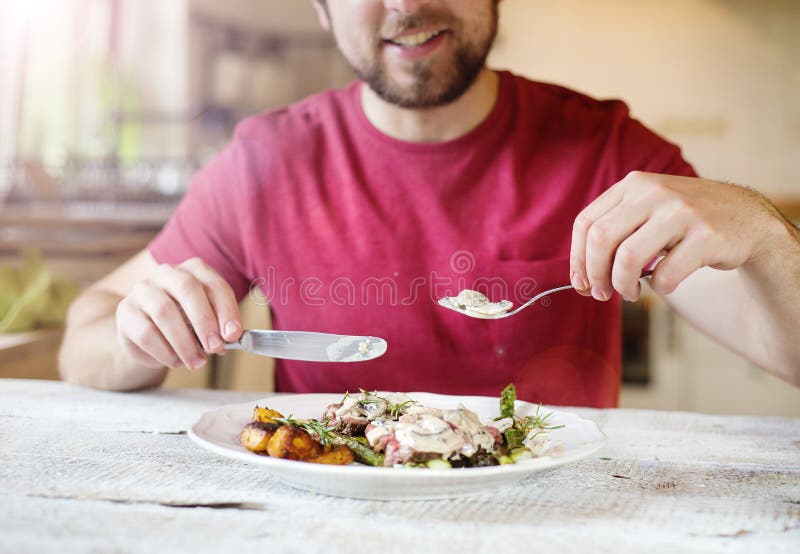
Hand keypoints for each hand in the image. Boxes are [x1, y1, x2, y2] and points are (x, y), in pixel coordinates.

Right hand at [115, 258, 242, 370]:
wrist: (147, 336)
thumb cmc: (185, 326)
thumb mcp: (206, 323)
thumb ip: (219, 327)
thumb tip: (230, 337)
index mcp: (193, 270)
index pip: (214, 284)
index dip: (227, 309)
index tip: (233, 334)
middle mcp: (166, 273)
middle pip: (188, 289)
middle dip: (205, 321)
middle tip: (215, 348)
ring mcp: (142, 290)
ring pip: (164, 311)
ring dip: (185, 342)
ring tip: (197, 362)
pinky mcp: (125, 311)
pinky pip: (145, 332)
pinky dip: (164, 351)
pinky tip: (175, 361)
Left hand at [569, 172, 777, 301]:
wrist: (746, 218)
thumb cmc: (684, 224)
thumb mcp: (647, 211)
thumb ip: (615, 232)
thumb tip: (581, 278)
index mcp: (633, 185)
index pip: (586, 223)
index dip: (577, 259)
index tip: (581, 283)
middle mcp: (654, 192)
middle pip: (601, 240)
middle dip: (595, 275)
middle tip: (601, 294)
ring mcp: (681, 211)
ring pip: (628, 258)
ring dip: (623, 285)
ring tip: (629, 294)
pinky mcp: (707, 235)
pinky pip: (666, 274)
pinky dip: (659, 289)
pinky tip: (664, 286)